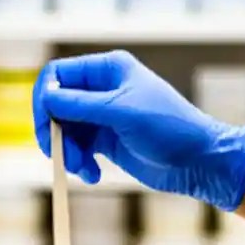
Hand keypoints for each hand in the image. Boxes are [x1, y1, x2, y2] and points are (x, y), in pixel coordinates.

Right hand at [33, 50, 244, 210]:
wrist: (199, 161)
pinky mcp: (106, 140)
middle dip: (55, 131)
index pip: (58, 74)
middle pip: (56, 104)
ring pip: (64, 129)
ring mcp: (103, 115)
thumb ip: (80, 105)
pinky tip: (93, 174)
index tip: (46, 124)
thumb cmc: (169, 127)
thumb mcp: (121, 112)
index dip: (45, 97)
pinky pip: (78, 148)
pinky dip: (79, 163)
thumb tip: (45, 96)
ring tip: (83, 169)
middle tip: (58, 155)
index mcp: (108, 69)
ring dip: (67, 152)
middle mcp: (102, 89)